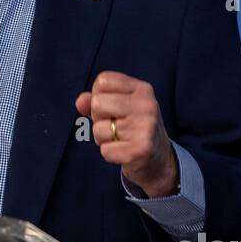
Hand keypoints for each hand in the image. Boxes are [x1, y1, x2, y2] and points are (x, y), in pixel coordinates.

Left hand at [76, 70, 178, 197]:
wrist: (159, 160)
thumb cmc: (133, 128)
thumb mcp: (118, 107)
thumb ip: (95, 99)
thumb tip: (81, 102)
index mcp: (142, 89)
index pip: (103, 81)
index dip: (98, 95)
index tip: (111, 108)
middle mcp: (147, 105)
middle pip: (97, 103)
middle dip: (98, 118)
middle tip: (115, 126)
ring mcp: (145, 127)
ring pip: (98, 129)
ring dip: (103, 138)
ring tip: (120, 139)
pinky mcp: (140, 150)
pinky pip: (105, 150)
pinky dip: (109, 153)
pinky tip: (124, 151)